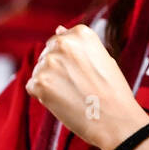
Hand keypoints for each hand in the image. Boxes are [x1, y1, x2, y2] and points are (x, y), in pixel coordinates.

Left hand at [26, 24, 148, 149]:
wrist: (116, 121)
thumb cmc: (113, 92)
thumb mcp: (102, 59)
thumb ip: (78, 44)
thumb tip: (58, 28)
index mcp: (81, 33)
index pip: (61, 40)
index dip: (70, 61)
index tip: (83, 73)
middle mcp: (63, 43)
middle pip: (48, 54)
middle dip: (57, 70)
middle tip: (79, 87)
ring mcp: (49, 63)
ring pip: (39, 71)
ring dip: (50, 83)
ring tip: (73, 95)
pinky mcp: (39, 83)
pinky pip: (32, 87)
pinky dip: (43, 96)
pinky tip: (63, 102)